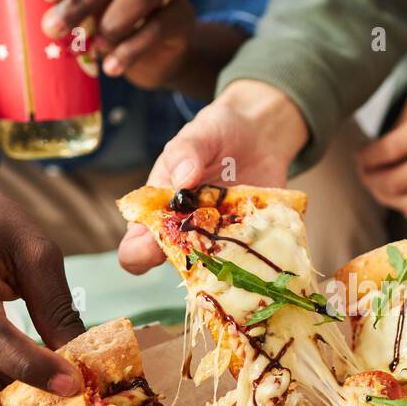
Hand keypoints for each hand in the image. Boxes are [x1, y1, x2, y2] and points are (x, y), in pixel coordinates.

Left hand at [0, 0, 194, 90]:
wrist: (160, 55)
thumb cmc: (109, 22)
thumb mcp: (75, 5)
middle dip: (82, 1)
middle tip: (53, 29)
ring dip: (112, 21)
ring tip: (91, 47)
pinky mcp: (182, 21)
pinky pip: (158, 30)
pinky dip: (132, 50)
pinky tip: (112, 68)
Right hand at [118, 80, 308, 273]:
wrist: (259, 135)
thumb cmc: (216, 135)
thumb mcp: (198, 135)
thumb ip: (186, 153)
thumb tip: (184, 179)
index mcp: (160, 213)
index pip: (136, 249)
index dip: (140, 254)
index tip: (158, 244)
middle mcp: (188, 235)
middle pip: (179, 266)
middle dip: (193, 260)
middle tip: (210, 237)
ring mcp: (221, 242)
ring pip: (219, 271)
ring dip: (230, 261)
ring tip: (243, 235)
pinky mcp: (251, 241)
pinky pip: (255, 260)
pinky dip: (262, 253)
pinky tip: (271, 233)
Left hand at [355, 74, 406, 225]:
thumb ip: (398, 125)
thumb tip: (373, 151)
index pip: (389, 150)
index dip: (367, 158)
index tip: (360, 157)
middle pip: (398, 181)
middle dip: (372, 181)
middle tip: (365, 175)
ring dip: (387, 198)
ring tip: (379, 186)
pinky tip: (405, 198)